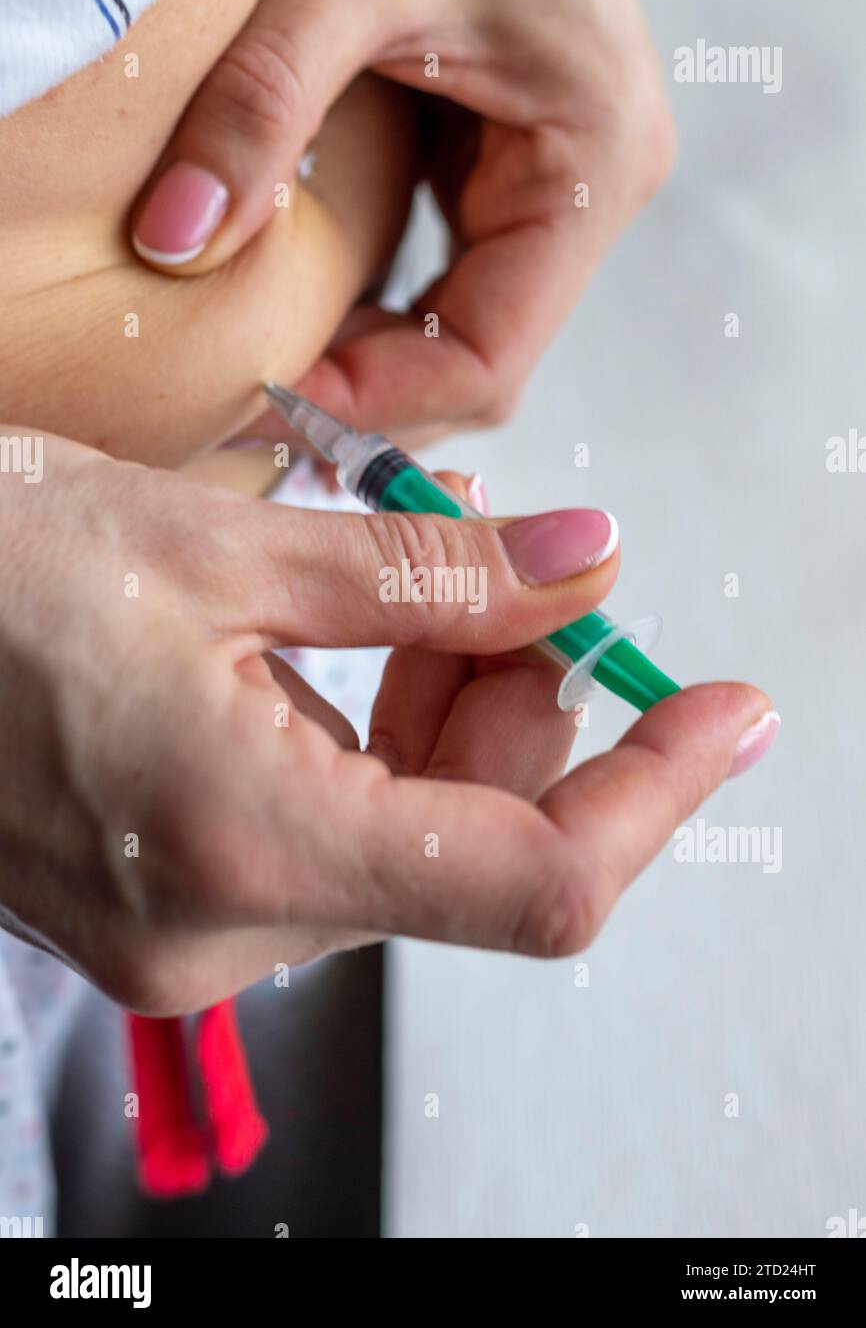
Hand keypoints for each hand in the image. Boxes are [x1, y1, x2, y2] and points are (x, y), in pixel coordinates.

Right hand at [0, 431, 773, 1015]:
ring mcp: (193, 929)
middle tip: (526, 577)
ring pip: (409, 841)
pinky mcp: (174, 901)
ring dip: (450, 713)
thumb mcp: (220, 541)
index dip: (652, 792)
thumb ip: (427, 571)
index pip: (537, 882)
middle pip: (476, 849)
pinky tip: (352, 641)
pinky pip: (334, 838)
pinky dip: (376, 741)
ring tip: (420, 579)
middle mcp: (224, 928)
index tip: (721, 709)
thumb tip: (580, 565)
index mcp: (246, 844)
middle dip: (532, 708)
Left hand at [131, 0, 674, 438]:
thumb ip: (262, 102)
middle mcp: (588, 195)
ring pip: (464, 337)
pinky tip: (310, 308)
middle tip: (253, 398)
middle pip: (479, 365)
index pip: (489, 358)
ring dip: (371, 365)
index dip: (379, 405)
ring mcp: (553, 187)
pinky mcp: (511, 171)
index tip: (269, 400)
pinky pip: (450, 284)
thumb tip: (177, 243)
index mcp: (590, 166)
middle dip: (370, 398)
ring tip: (273, 365)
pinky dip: (379, 315)